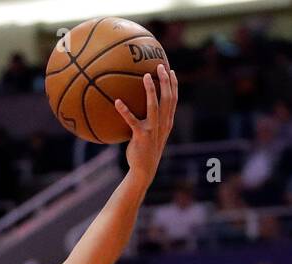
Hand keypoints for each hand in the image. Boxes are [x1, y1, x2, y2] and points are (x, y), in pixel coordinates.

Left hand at [115, 64, 176, 187]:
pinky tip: (117, 102)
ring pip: (154, 106)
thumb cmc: (145, 150)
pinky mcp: (141, 136)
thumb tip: (140, 107)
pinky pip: (132, 120)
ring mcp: (153, 129)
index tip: (171, 71)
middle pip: (168, 98)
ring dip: (151, 90)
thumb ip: (151, 120)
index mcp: (167, 122)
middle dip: (166, 81)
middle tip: (160, 65)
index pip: (174, 100)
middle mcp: (163, 124)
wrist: (144, 170)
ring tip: (145, 76)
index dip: (173, 85)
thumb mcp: (152, 134)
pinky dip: (124, 111)